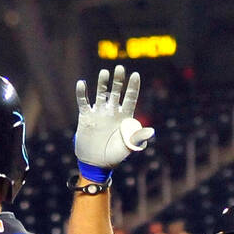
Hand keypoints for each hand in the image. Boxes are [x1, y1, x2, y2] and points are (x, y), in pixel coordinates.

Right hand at [74, 64, 154, 179]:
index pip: (130, 98)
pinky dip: (81, 93)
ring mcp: (99, 113)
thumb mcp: (128, 147)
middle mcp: (112, 111)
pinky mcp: (86, 117)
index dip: (133, 87)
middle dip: (118, 80)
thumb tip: (151, 131)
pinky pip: (83, 102)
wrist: (96, 164)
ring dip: (102, 83)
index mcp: (124, 117)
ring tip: (104, 73)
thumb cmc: (115, 156)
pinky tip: (81, 84)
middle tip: (120, 68)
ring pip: (101, 93)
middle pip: (116, 91)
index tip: (135, 75)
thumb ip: (138, 138)